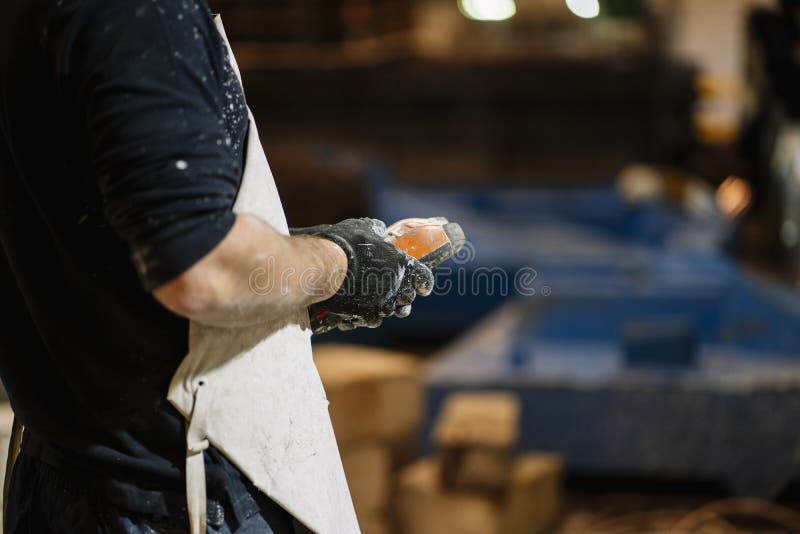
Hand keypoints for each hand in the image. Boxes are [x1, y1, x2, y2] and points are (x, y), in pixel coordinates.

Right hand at [291, 218, 433, 328]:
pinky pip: (370, 321)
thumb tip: (380, 231)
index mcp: (402, 265)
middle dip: (403, 298)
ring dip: (384, 308)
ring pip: (389, 313)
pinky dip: (365, 317)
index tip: (424, 287)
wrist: (325, 265)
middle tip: (396, 294)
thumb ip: (377, 230)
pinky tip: (357, 312)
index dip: (425, 282)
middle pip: (408, 300)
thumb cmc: (346, 243)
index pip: (424, 278)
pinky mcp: (364, 315)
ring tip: (375, 305)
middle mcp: (396, 288)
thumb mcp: (364, 227)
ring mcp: (381, 304)